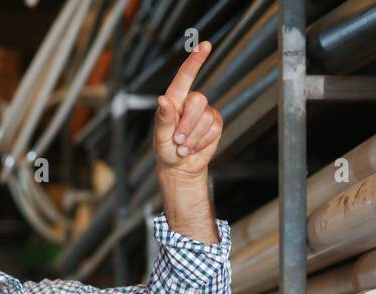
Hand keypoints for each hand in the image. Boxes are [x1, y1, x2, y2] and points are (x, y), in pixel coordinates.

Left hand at [154, 41, 222, 176]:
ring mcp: (205, 112)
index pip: (185, 76)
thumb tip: (162, 100)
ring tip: (184, 147)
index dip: (196, 60)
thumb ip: (162, 120)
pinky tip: (194, 148)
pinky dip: (202, 142)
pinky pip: (214, 129)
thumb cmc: (166, 150)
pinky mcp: (215, 123)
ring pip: (206, 118)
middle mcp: (190, 101)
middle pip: (199, 100)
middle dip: (188, 124)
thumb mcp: (160, 138)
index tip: (205, 44)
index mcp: (174, 99)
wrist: (180, 167)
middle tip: (178, 141)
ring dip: (193, 137)